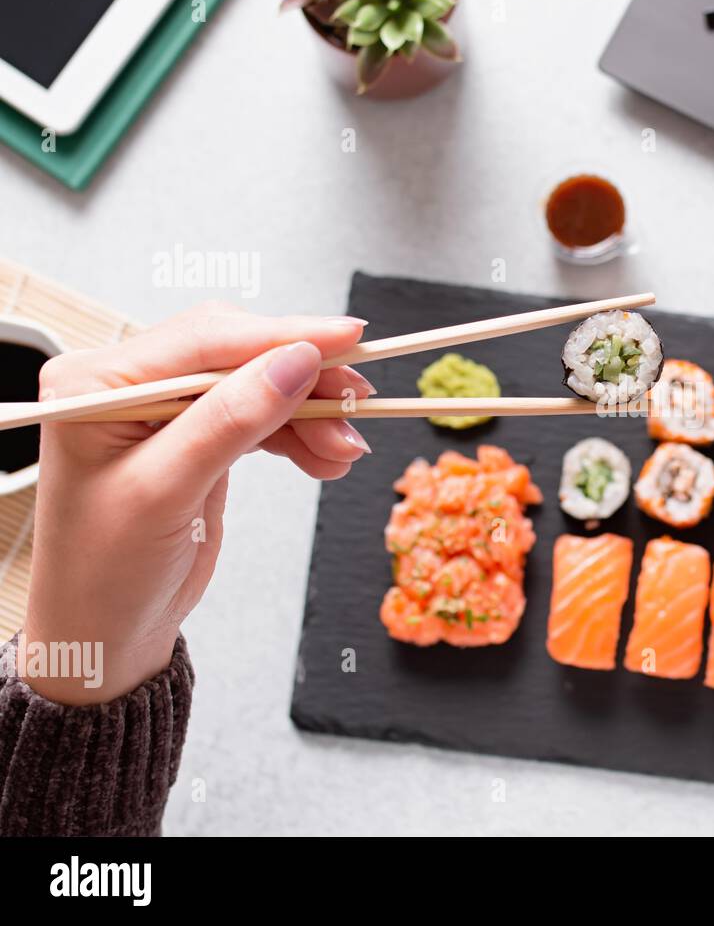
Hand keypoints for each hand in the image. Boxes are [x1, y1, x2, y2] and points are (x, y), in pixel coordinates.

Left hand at [19, 302, 375, 703]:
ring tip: (346, 450)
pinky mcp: (199, 435)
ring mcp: (168, 409)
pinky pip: (262, 416)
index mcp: (100, 382)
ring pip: (260, 385)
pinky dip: (300, 433)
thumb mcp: (164, 493)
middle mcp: (131, 383)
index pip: (206, 338)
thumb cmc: (104, 572)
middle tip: (360, 404)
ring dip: (311, 412)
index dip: (283, 334)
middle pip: (240, 355)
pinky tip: (327, 456)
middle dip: (304, 379)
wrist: (105, 632)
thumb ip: (230, 420)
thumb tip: (295, 362)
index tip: (347, 337)